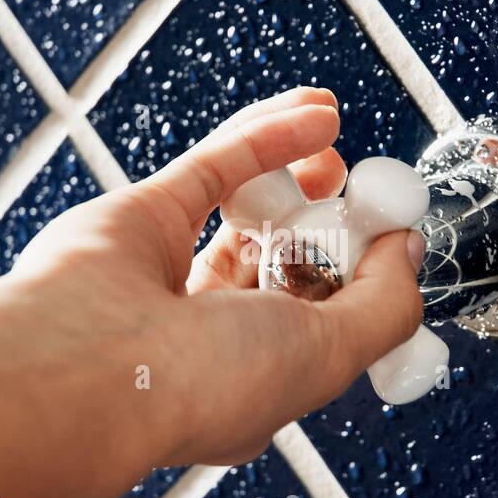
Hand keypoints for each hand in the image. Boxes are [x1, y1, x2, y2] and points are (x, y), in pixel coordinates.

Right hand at [5, 86, 424, 468]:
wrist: (91, 365)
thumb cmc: (202, 383)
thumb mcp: (331, 354)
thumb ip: (385, 304)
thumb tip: (407, 249)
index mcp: (252, 377)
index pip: (319, 319)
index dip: (359, 276)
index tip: (392, 239)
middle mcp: (209, 327)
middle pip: (286, 258)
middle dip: (330, 220)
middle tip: (366, 191)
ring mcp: (171, 270)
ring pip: (249, 205)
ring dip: (301, 168)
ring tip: (340, 143)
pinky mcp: (144, 214)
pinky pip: (217, 164)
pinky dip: (267, 135)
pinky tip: (316, 114)